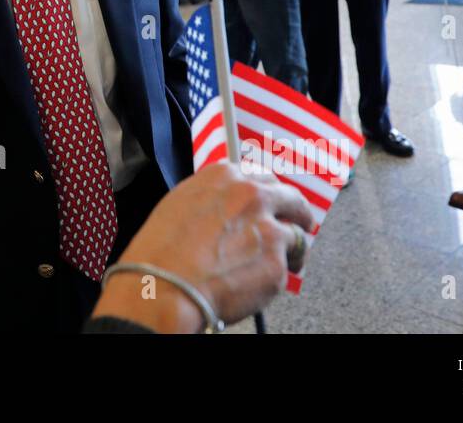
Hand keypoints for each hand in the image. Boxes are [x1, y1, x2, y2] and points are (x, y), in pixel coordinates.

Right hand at [92, 163, 312, 332]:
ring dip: (292, 248)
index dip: (266, 194)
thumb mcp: (181, 203)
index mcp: (225, 176)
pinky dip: (277, 276)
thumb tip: (229, 210)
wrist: (164, 285)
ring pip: (296, 234)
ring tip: (290, 262)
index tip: (269, 204)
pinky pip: (287, 268)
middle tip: (300, 223)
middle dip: (297, 212)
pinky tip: (260, 283)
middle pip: (290, 197)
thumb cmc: (162, 251)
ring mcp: (268, 228)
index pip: (260, 177)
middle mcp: (251, 195)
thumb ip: (214, 198)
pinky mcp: (277, 262)